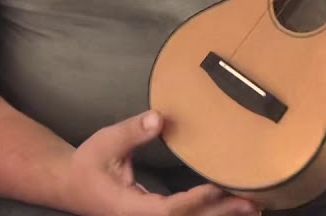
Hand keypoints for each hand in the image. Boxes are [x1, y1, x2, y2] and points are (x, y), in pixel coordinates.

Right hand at [61, 109, 261, 215]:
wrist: (71, 185)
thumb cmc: (87, 164)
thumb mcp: (105, 143)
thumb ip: (131, 132)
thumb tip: (159, 118)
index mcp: (130, 209)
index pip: (168, 210)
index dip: (194, 201)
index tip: (218, 187)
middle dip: (219, 213)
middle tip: (252, 202)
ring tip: (253, 208)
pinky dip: (210, 214)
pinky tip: (231, 209)